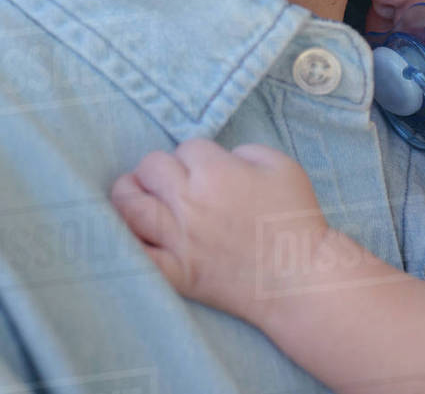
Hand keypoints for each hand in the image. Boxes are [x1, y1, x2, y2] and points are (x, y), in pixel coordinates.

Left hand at [110, 138, 330, 325]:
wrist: (299, 277)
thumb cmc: (294, 218)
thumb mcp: (282, 165)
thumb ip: (246, 150)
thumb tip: (223, 157)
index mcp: (216, 172)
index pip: (186, 147)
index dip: (197, 155)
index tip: (207, 168)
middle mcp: (190, 202)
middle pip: (150, 168)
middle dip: (159, 167)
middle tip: (168, 179)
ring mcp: (179, 240)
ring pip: (130, 207)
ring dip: (128, 194)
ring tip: (133, 194)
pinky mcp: (176, 272)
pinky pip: (137, 255)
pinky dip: (125, 243)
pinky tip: (126, 233)